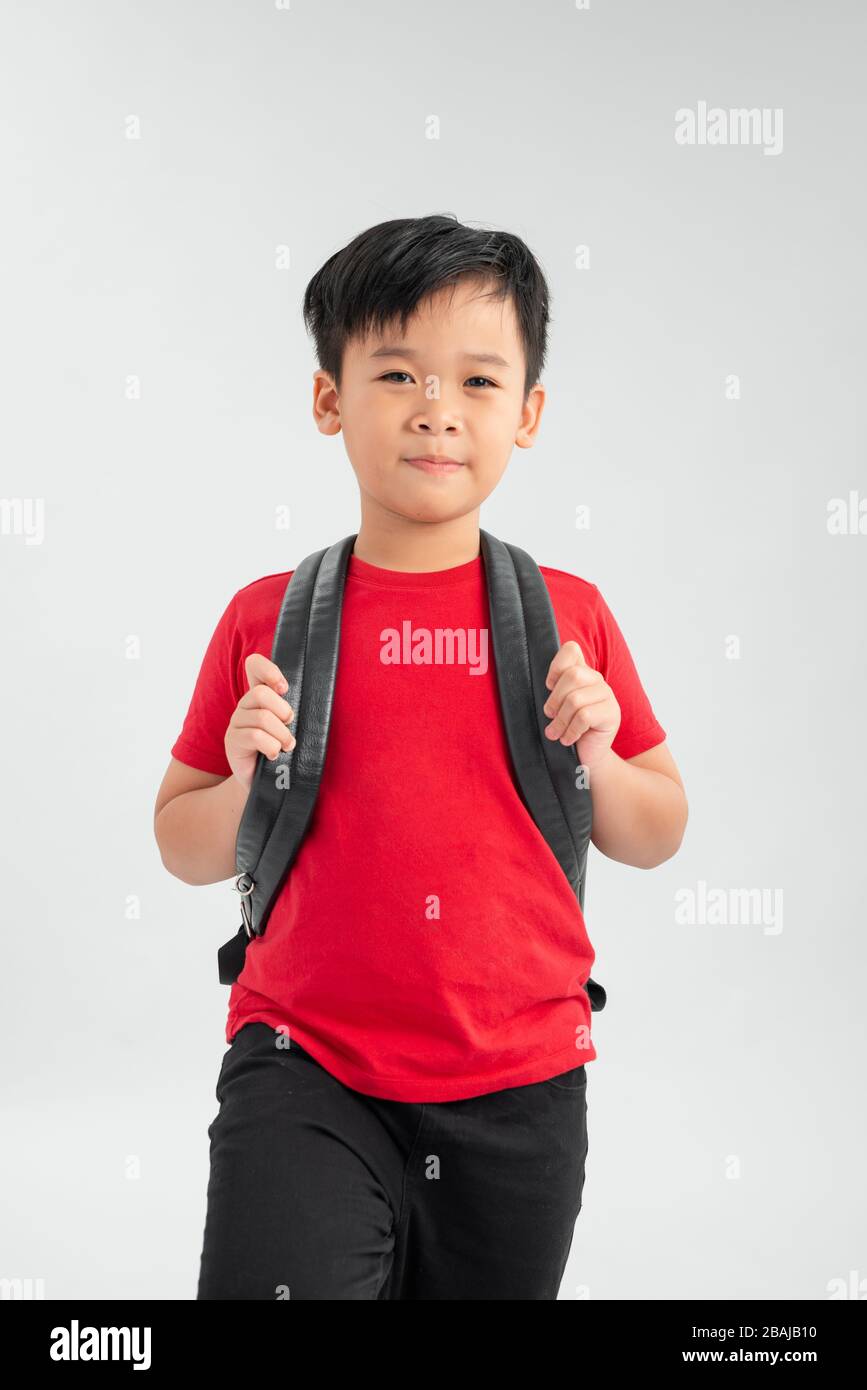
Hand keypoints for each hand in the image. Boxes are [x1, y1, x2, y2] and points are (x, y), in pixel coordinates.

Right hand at [225, 653, 295, 791]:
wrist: (269, 783)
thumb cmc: (285, 751)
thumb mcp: (292, 725)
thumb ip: (296, 708)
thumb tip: (319, 693)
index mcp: (260, 696)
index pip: (254, 666)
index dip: (268, 670)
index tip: (285, 688)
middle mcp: (245, 705)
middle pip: (260, 694)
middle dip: (283, 711)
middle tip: (291, 725)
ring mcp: (236, 723)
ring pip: (261, 717)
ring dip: (281, 734)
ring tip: (288, 746)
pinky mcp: (232, 742)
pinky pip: (255, 737)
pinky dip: (271, 746)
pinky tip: (274, 755)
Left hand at [542, 641, 619, 768]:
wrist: (588, 757)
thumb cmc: (568, 729)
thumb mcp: (557, 706)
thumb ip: (553, 690)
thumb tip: (543, 683)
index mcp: (582, 672)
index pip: (571, 650)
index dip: (555, 666)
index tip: (548, 686)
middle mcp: (596, 680)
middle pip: (572, 675)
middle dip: (555, 699)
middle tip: (549, 715)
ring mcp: (607, 696)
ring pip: (576, 700)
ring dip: (560, 720)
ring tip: (555, 733)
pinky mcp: (612, 713)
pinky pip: (584, 717)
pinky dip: (571, 731)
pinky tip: (568, 739)